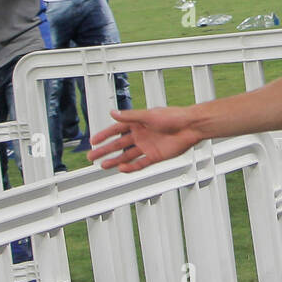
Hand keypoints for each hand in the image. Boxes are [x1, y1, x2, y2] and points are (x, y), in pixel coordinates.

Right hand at [88, 107, 204, 172]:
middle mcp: (141, 134)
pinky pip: (140, 163)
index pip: (116, 129)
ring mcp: (147, 146)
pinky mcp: (155, 156)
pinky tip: (121, 169)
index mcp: (138, 123)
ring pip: (127, 155)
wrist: (190, 127)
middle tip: (92, 156)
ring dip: (115, 160)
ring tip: (103, 166)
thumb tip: (112, 113)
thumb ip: (130, 116)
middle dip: (105, 150)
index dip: (104, 135)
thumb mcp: (148, 116)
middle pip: (119, 144)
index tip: (93, 141)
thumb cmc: (172, 116)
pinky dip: (131, 167)